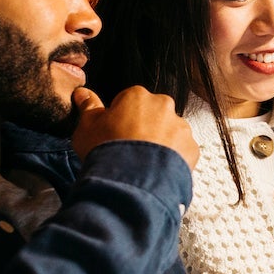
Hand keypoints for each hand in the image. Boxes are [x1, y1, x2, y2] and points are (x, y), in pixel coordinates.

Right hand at [69, 86, 198, 169]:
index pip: (128, 102)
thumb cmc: (106, 149)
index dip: (119, 119)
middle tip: (129, 151)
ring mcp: (180, 126)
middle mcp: (163, 105)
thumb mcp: (87, 127)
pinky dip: (172, 159)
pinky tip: (158, 171)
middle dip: (143, 129)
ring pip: (169, 132)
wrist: (131, 180)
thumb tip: (82, 92)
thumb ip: (88, 107)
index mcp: (137, 96)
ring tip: (144, 165)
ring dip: (159, 144)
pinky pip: (181, 151)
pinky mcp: (192, 148)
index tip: (114, 135)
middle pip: (152, 115)